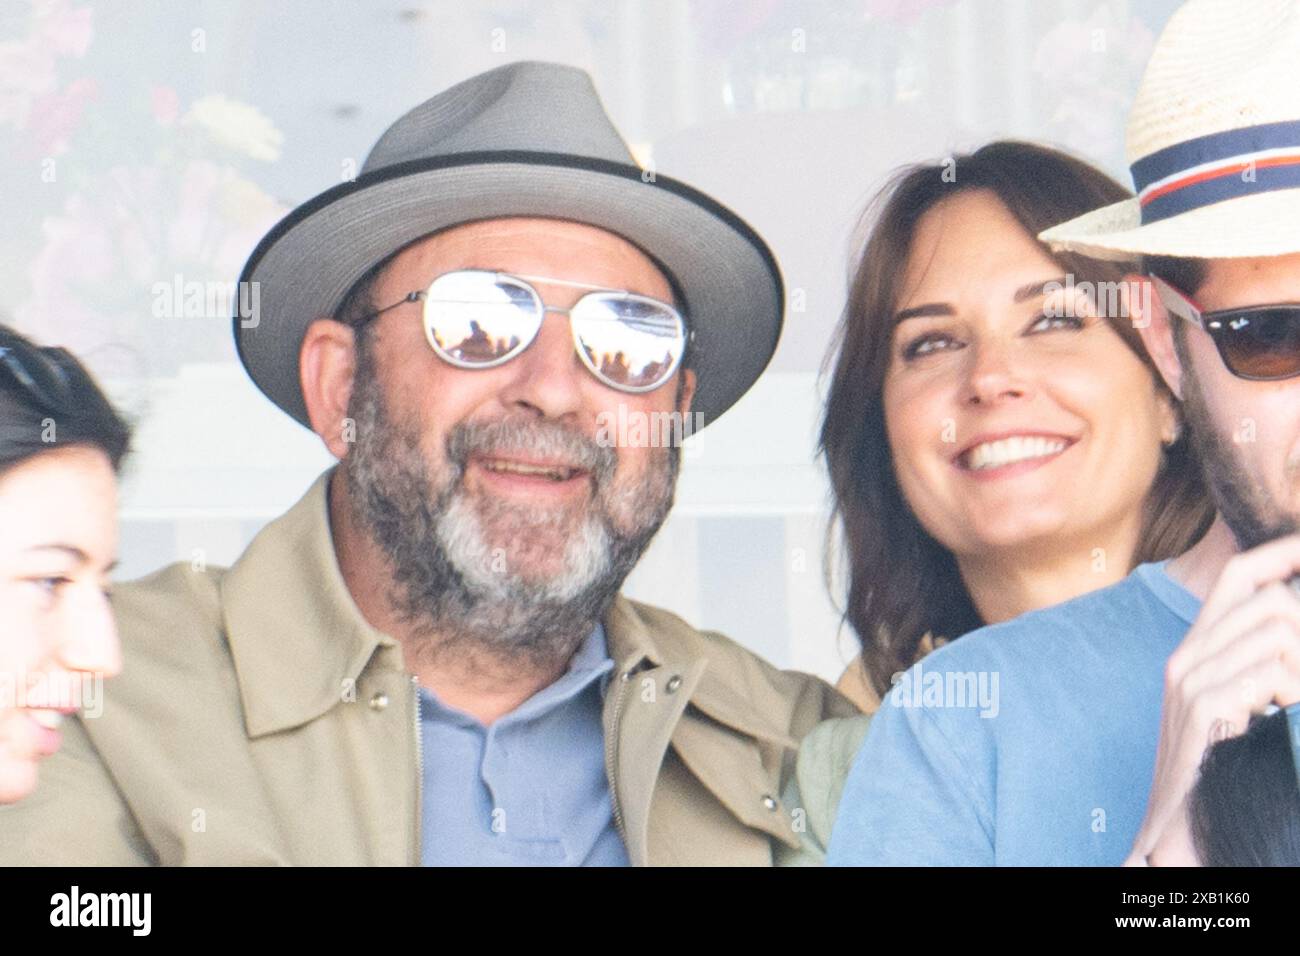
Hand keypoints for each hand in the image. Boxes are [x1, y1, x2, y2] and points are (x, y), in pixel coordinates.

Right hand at [1126, 534, 1299, 862]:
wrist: (1177, 833)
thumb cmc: (1217, 775)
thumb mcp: (1234, 710)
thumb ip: (1255, 665)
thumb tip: (1287, 621)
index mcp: (1194, 651)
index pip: (1236, 576)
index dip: (1279, 553)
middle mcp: (1186, 657)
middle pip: (1271, 602)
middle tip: (1294, 684)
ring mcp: (1190, 682)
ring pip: (1278, 634)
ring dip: (1299, 674)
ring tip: (1286, 705)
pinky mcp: (1202, 708)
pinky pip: (1268, 673)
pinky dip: (1287, 696)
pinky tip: (1276, 720)